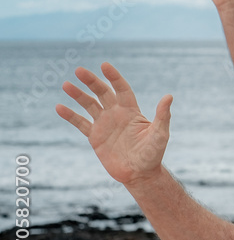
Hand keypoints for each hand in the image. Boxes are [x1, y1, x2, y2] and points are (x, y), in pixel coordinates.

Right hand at [56, 63, 172, 187]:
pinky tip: (59, 107)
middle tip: (79, 70)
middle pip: (102, 93)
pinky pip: (81, 123)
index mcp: (132, 111)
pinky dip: (70, 115)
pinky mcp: (95, 137)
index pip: (121, 89)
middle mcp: (117, 114)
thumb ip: (162, 116)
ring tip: (66, 84)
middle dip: (91, 81)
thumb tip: (169, 96)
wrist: (139, 174)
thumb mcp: (160, 134)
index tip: (104, 65)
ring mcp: (105, 124)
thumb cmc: (153, 154)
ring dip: (78, 95)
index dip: (114, 77)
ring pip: (89, 105)